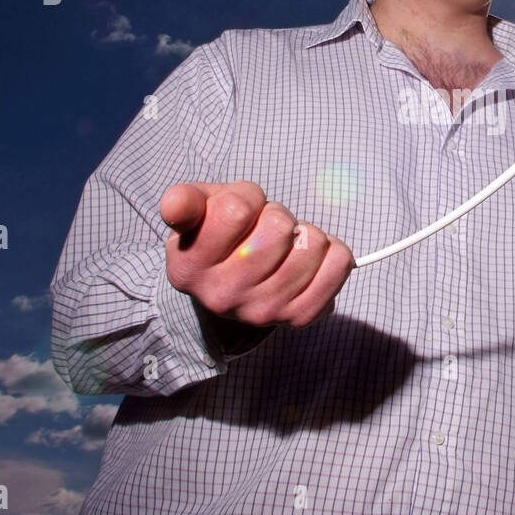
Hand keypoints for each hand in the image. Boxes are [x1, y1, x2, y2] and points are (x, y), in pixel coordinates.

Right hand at [160, 181, 354, 329]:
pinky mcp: (300, 316)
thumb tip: (175, 205)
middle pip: (279, 227)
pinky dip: (332, 251)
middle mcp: (223, 296)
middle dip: (277, 216)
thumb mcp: (194, 213)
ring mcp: (263, 311)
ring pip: (312, 243)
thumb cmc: (217, 236)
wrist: (232, 288)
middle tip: (264, 230)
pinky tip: (308, 258)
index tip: (240, 211)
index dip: (246, 197)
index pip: (236, 209)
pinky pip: (339, 265)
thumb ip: (183, 202)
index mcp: (189, 267)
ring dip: (304, 234)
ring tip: (285, 246)